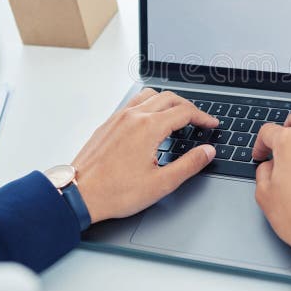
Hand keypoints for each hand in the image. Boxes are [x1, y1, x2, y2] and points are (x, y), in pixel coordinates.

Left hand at [70, 88, 218, 222]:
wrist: (79, 195)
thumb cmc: (114, 192)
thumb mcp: (161, 184)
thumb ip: (189, 164)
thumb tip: (207, 152)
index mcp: (149, 127)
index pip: (184, 112)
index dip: (203, 117)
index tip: (211, 124)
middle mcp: (134, 116)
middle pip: (169, 98)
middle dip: (189, 107)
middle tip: (199, 120)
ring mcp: (119, 117)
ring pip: (150, 95)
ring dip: (168, 101)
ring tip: (177, 116)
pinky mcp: (109, 123)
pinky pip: (134, 102)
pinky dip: (150, 104)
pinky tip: (151, 120)